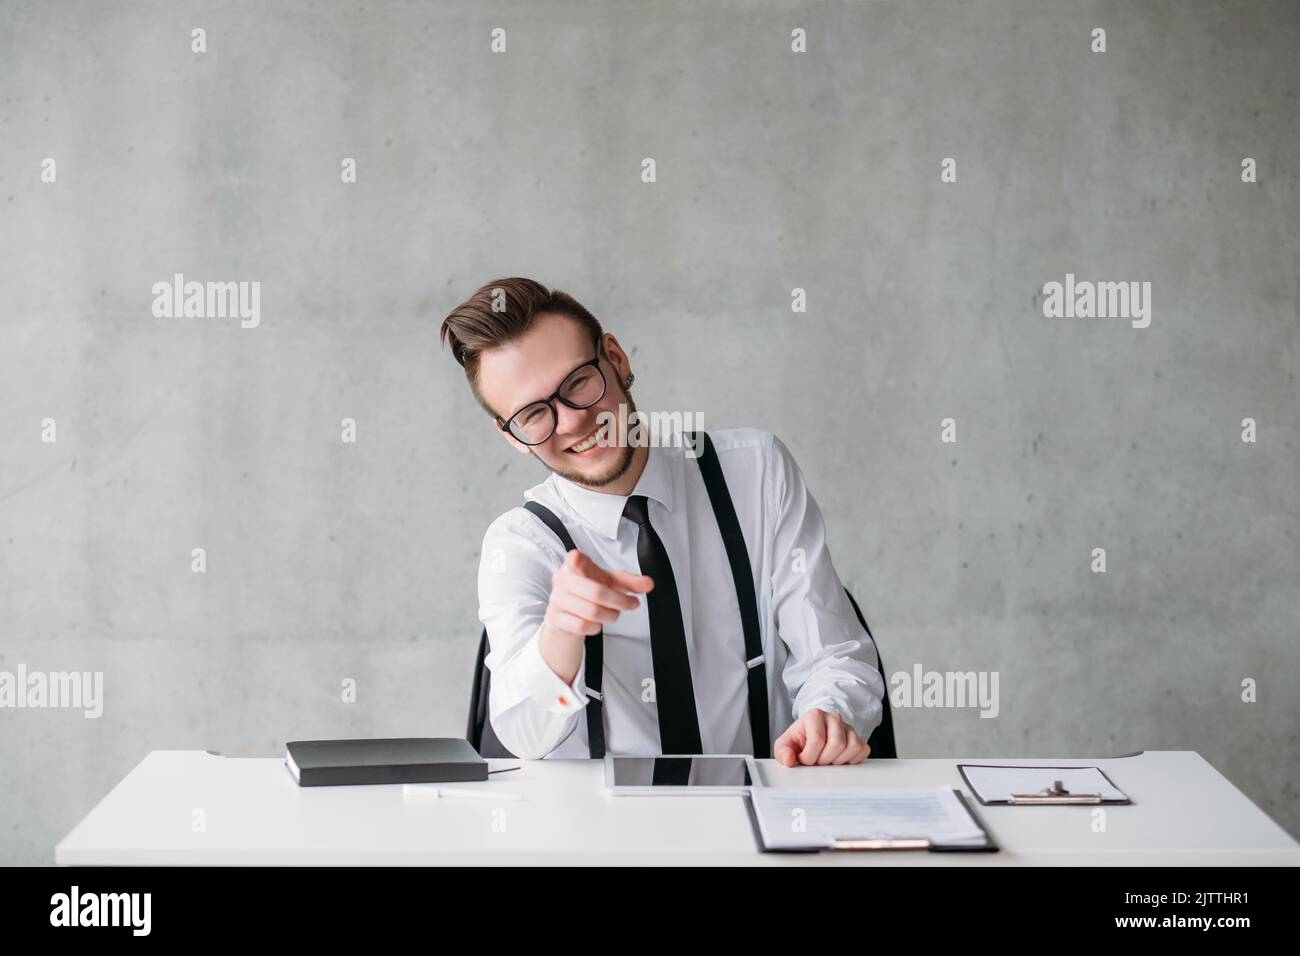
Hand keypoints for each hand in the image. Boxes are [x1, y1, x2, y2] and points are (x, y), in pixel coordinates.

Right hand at [538, 550, 653, 683]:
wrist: (567, 615)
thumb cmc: (589, 592)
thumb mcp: (610, 583)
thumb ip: (630, 582)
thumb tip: (649, 584)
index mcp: (575, 565)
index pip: (573, 559)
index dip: (575, 560)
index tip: (576, 559)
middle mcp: (563, 580)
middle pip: (595, 592)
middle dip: (618, 601)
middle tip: (628, 604)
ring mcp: (558, 600)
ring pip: (590, 611)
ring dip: (609, 616)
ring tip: (613, 614)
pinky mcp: (555, 618)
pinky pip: (580, 625)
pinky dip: (594, 627)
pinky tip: (597, 623)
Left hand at [773, 708, 869, 766]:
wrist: (812, 735)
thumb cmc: (800, 740)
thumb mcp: (785, 744)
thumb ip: (782, 752)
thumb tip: (789, 760)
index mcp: (814, 715)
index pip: (817, 740)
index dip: (809, 756)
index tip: (803, 759)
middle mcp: (834, 718)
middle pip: (837, 744)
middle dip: (824, 760)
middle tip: (816, 760)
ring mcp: (848, 727)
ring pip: (852, 747)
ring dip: (838, 761)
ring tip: (827, 759)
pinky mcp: (859, 737)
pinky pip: (863, 750)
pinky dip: (852, 760)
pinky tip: (839, 759)